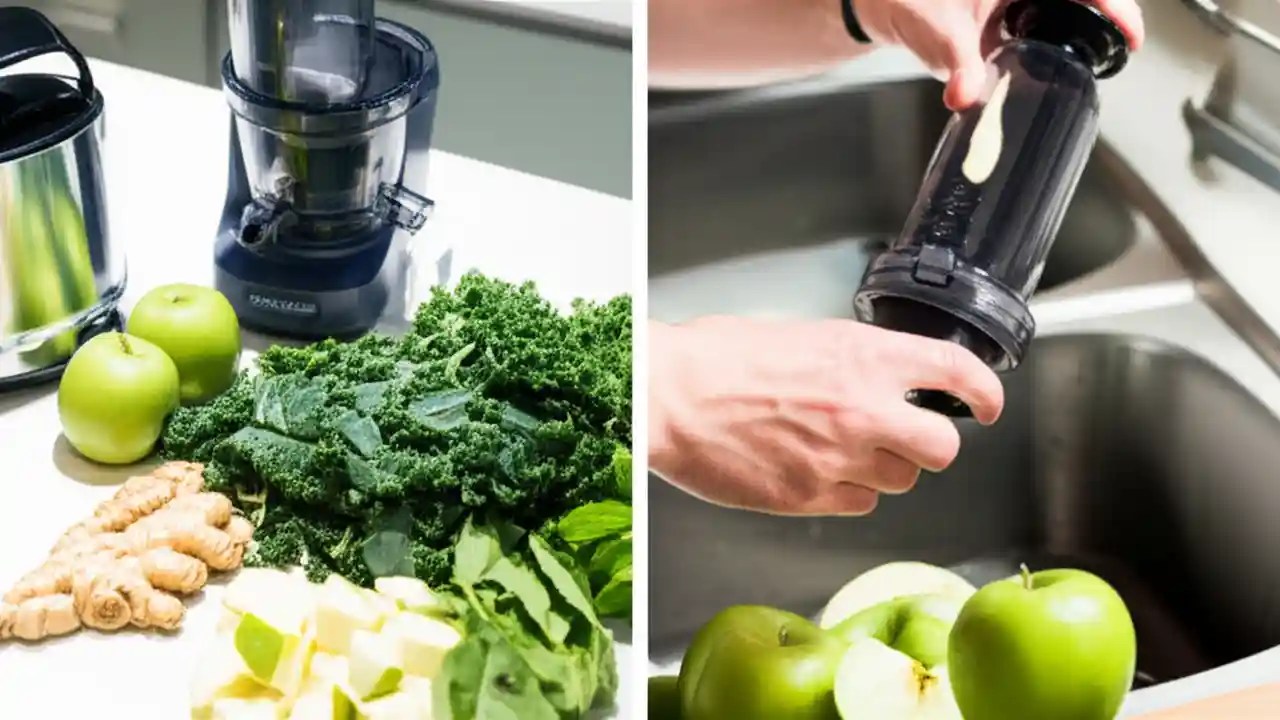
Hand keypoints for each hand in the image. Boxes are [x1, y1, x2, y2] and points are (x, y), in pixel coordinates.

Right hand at [649, 317, 1004, 515]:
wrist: (666, 396)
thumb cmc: (715, 359)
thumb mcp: (798, 335)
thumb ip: (849, 359)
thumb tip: (876, 373)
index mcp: (861, 355)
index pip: (956, 371)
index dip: (986, 391)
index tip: (988, 402)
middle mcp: (862, 408)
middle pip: (944, 447)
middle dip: (932, 445)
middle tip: (911, 437)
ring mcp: (837, 458)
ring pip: (902, 482)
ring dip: (886, 469)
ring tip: (846, 450)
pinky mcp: (809, 496)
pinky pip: (858, 504)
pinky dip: (849, 492)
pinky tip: (819, 470)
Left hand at [851, 0, 1144, 109]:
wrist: (886, 7)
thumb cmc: (912, 5)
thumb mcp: (938, 33)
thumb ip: (957, 66)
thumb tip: (965, 96)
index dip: (1113, 6)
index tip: (1129, 34)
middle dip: (1106, 16)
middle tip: (1123, 46)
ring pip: (1068, 8)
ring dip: (1084, 28)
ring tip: (1102, 55)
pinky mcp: (1014, 13)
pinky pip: (1048, 21)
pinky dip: (1058, 40)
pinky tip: (1062, 62)